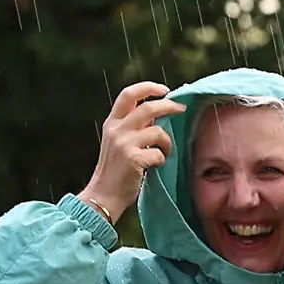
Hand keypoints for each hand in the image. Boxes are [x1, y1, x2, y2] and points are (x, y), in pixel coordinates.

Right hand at [78, 81, 185, 218]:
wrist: (103, 196)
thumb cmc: (115, 171)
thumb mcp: (118, 143)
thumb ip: (133, 128)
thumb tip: (156, 116)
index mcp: (111, 123)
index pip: (128, 94)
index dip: (148, 88)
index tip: (164, 90)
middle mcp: (116, 130)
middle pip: (148, 107)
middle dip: (169, 106)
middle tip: (181, 109)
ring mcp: (124, 144)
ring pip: (158, 131)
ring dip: (167, 142)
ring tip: (165, 152)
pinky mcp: (133, 160)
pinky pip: (159, 153)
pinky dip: (162, 159)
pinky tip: (155, 166)